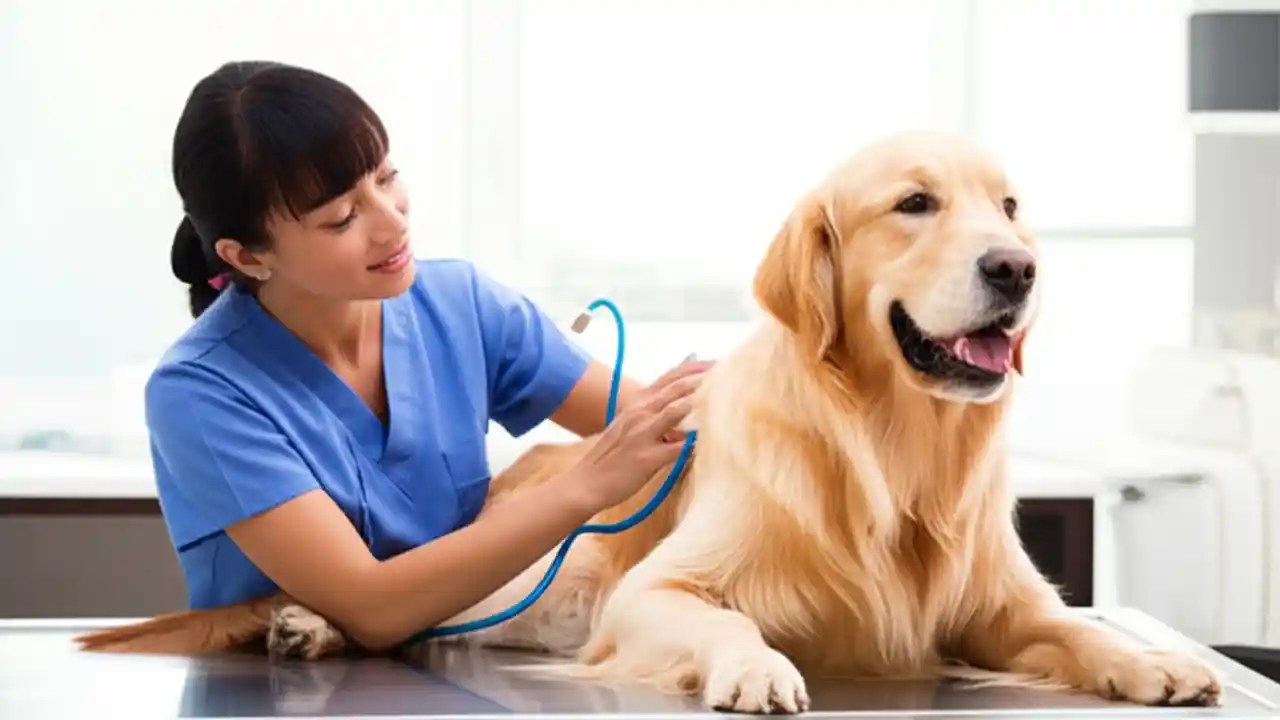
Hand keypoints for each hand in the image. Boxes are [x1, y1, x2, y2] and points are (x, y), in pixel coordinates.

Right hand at [567, 357, 713, 512]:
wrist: (586, 482)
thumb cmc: (610, 458)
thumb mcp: (627, 428)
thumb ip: (652, 417)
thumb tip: (681, 414)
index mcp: (637, 404)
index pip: (670, 377)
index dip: (695, 367)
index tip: (718, 363)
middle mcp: (640, 414)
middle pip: (677, 388)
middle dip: (705, 378)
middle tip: (731, 373)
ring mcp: (643, 435)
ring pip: (676, 410)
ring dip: (700, 402)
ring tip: (725, 396)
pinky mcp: (646, 458)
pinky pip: (676, 448)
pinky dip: (694, 443)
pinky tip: (711, 440)